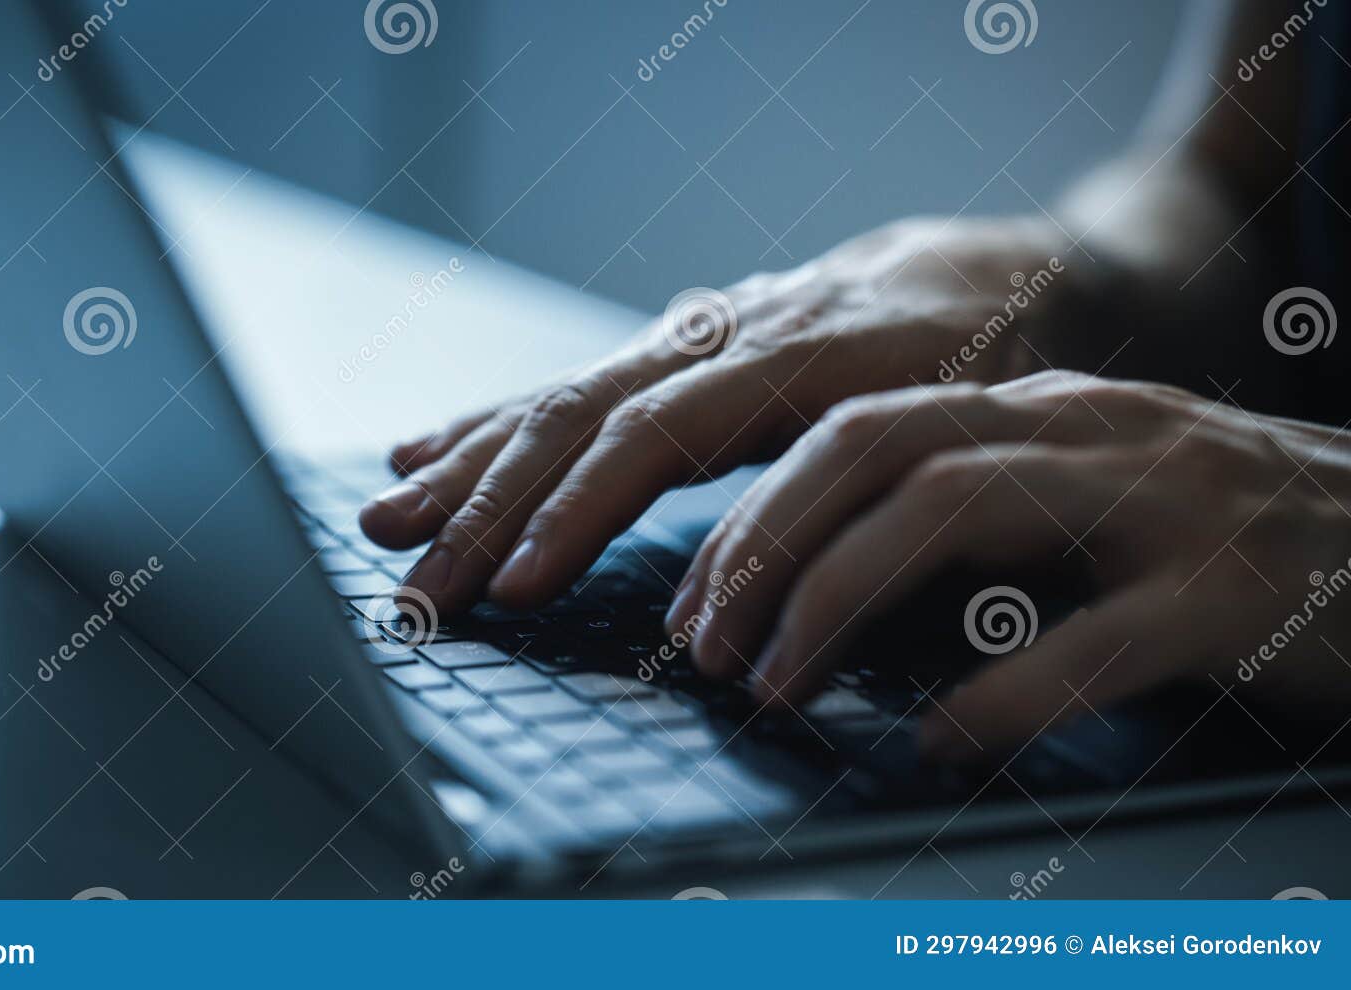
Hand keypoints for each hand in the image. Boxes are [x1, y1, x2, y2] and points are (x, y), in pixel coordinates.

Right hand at [360, 216, 1073, 612]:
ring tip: (387, 519)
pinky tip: (430, 454)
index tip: (518, 583)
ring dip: (469, 467)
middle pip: (586, 416)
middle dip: (490, 508)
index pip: (663, 432)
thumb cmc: (1011, 368)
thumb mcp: (979, 433)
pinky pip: (576, 383)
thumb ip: (889, 509)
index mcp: (806, 356)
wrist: (1026, 272)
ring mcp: (700, 333)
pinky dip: (493, 423)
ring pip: (565, 396)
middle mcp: (733, 333)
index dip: (582, 510)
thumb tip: (797, 625)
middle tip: (416, 589)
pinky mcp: (684, 343)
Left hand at [673, 370, 1350, 759]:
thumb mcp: (1088, 500)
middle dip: (764, 547)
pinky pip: (1095, 640)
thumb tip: (819, 590)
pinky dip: (997, 695)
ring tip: (776, 688)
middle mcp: (1085, 429)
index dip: (758, 515)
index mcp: (1040, 412)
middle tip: (704, 649)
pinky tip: (937, 743)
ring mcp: (1162, 500)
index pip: (857, 429)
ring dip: (835, 600)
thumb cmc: (1226, 538)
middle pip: (876, 446)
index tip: (694, 605)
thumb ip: (973, 519)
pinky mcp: (1236, 592)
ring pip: (954, 508)